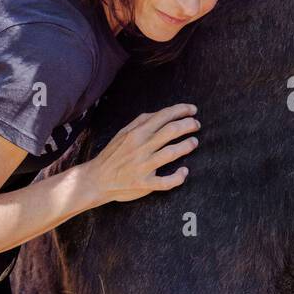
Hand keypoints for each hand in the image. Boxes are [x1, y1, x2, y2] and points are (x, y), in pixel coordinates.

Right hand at [84, 103, 198, 204]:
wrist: (97, 179)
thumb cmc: (113, 154)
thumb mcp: (123, 133)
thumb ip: (141, 122)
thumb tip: (162, 114)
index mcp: (136, 133)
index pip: (163, 116)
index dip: (181, 110)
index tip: (193, 110)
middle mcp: (141, 147)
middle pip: (171, 131)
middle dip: (188, 125)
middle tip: (197, 125)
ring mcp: (143, 166)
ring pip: (171, 153)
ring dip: (187, 146)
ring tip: (194, 142)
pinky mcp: (144, 183)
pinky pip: (165, 181)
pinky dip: (178, 177)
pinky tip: (184, 172)